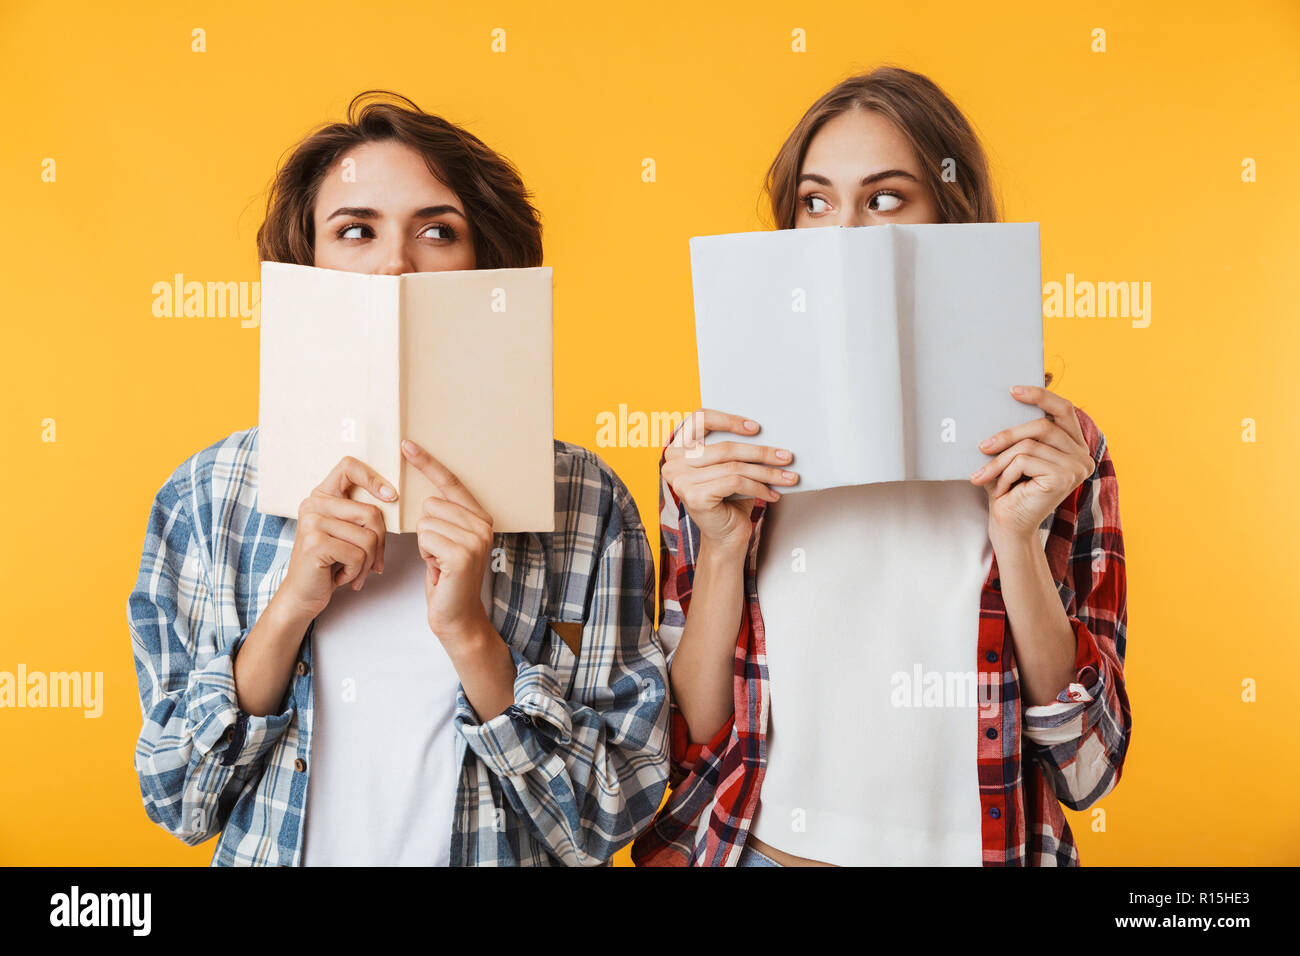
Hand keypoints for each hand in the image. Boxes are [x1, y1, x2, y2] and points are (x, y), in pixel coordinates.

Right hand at [278, 456, 396, 618]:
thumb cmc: (330, 564)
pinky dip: (357, 572)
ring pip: (368, 538)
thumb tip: (393, 497)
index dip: (373, 477)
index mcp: (322, 496)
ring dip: (368, 563)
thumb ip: (361, 515)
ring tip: (353, 572)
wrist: (302, 595)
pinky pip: (357, 555)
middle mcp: (314, 504)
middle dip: (380, 545)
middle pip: (372, 513)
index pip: (348, 466)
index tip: (390, 496)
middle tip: (372, 563)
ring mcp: (312, 522)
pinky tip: (341, 578)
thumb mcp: (346, 533)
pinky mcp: (314, 543)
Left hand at [401, 439, 495, 643]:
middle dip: (426, 530)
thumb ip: (444, 517)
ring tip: (439, 562)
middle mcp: (483, 525)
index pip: (451, 483)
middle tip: (439, 553)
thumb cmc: (447, 578)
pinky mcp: (462, 554)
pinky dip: (425, 554)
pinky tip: (439, 568)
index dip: (428, 463)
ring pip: (425, 521)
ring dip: (425, 544)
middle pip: (431, 504)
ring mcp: (475, 539)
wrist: (457, 616)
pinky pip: (425, 537)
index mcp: (481, 518)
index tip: (407, 445)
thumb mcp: (447, 542)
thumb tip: (425, 496)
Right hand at [662, 409, 798, 552]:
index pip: (699, 419)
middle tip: (786, 456)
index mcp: (677, 450)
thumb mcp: (729, 468)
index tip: (756, 428)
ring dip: (766, 472)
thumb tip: (767, 433)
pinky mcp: (694, 496)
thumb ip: (735, 450)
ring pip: (734, 466)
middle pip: (724, 448)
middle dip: (761, 452)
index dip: (728, 420)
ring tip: (788, 476)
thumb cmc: (728, 501)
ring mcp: (681, 480)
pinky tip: (772, 493)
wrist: (724, 538)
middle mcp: (673, 463)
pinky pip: (735, 482)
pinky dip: (759, 487)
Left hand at [970, 385, 1094, 545]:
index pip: (1064, 409)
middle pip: (1042, 426)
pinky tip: (1002, 490)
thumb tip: (1012, 392)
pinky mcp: (1065, 478)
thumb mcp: (1015, 454)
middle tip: (981, 447)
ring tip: (983, 475)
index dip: (1041, 396)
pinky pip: (1025, 461)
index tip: (1013, 390)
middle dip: (1007, 435)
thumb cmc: (1009, 489)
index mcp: (1074, 446)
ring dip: (1000, 461)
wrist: (1009, 526)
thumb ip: (1021, 431)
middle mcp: (1083, 455)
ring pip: (1029, 445)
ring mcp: (1077, 467)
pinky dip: (1006, 474)